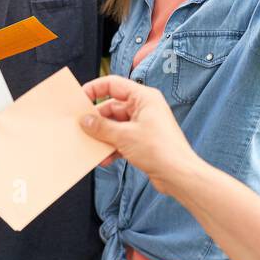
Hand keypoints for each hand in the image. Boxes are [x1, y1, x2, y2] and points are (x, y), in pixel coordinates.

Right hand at [79, 75, 202, 195]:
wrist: (179, 175)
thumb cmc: (161, 150)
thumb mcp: (124, 136)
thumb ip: (101, 127)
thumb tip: (85, 121)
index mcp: (144, 97)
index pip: (113, 84)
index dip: (95, 89)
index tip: (80, 99)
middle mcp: (144, 108)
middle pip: (112, 107)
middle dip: (97, 120)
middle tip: (82, 128)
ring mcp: (144, 124)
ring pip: (115, 125)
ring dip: (103, 136)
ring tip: (92, 146)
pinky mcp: (143, 140)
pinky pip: (121, 138)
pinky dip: (112, 147)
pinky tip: (104, 158)